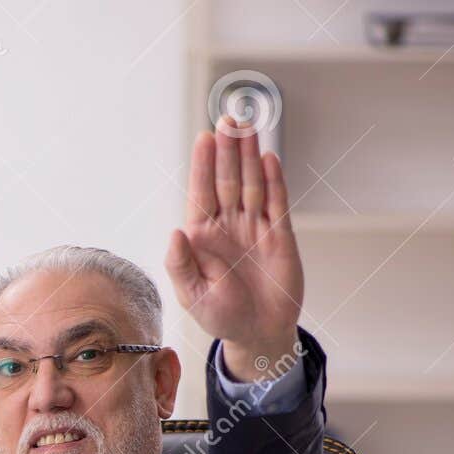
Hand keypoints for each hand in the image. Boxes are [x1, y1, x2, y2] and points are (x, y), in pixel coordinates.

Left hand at [165, 116, 303, 380]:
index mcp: (202, 236)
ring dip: (250, 156)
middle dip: (227, 150)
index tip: (204, 137)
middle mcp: (228, 226)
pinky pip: (277, 202)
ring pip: (252, 184)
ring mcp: (254, 227)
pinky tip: (269, 158)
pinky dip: (275, 180)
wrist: (258, 333)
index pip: (201, 193)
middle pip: (228, 180)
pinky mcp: (279, 235)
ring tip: (247, 128)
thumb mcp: (192, 296)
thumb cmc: (221, 316)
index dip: (203, 165)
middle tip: (228, 119)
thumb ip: (180, 264)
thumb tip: (174, 232)